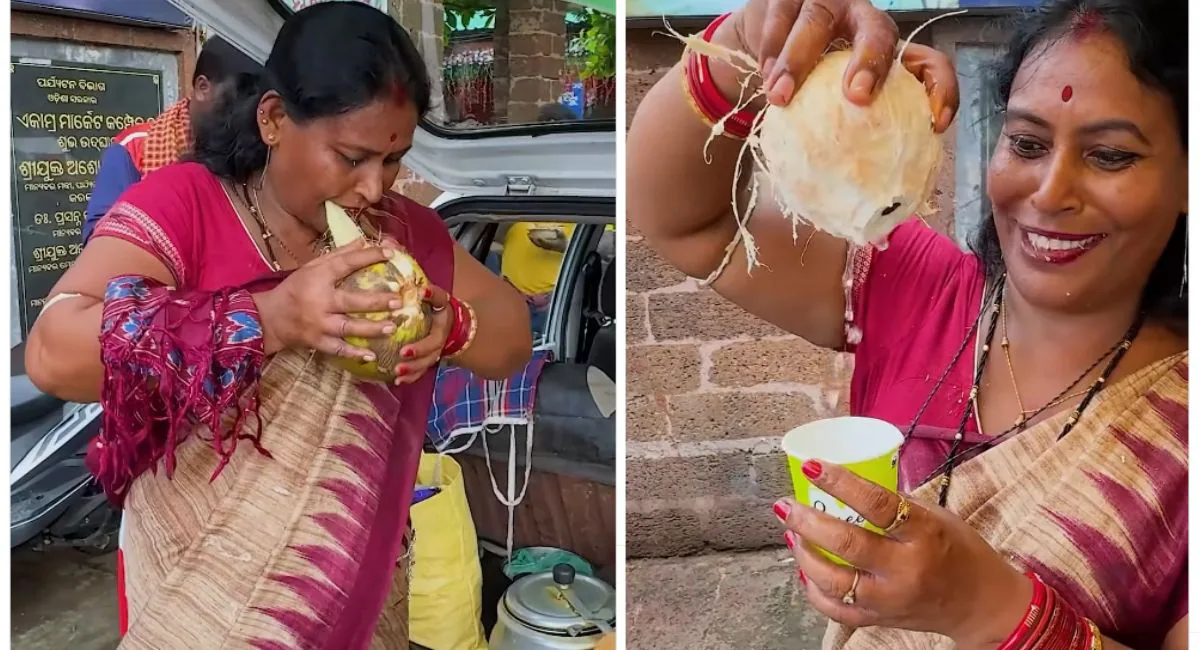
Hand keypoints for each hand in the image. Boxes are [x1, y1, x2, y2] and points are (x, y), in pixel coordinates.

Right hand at [255, 240, 407, 359]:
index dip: (367, 257)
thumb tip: (363, 241)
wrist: (268, 318)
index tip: (390, 253)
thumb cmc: (294, 289)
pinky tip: (372, 356)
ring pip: (347, 327)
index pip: (345, 264)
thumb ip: (338, 256)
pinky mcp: (316, 342)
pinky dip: (354, 354)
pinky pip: (337, 349)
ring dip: (371, 329)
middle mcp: (319, 301)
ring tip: (392, 327)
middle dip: (376, 302)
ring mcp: (318, 324)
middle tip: (398, 300)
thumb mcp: (311, 268)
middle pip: (351, 301)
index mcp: (318, 278)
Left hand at [390, 284, 453, 384]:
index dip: (421, 347)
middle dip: (415, 362)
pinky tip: (397, 382)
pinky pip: (420, 371)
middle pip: (429, 357)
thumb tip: (422, 290)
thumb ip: (433, 294)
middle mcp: (439, 344)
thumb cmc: (440, 308)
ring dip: (412, 372)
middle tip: (399, 364)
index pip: (433, 340)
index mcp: (441, 330)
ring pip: (424, 366)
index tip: (404, 351)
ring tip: (397, 374)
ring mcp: (433, 354)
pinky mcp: (426, 359)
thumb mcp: (440, 298)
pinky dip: (410, 378)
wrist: (452, 322)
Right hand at [728, 0, 959, 131]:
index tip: (934, 125)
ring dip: (798, 61)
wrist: (752, 48)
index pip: (927, 63)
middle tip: (856, 97)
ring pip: (817, 21)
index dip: (940, 90)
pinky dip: (769, 51)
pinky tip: (763, 77)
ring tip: (780, 97)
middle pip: (879, 30)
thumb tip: (869, 224)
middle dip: (870, 61)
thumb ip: (847, 146)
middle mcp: (861, 20)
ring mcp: (822, 3)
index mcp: (885, 51)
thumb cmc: (800, 91)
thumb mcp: (827, 116)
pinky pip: (777, 21)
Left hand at [775, 460, 1030, 646]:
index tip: (813, 467)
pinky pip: (834, 609)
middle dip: (807, 521)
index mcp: (924, 533)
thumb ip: (895, 504)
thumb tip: (845, 483)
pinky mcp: (878, 620)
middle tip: (787, 505)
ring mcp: (889, 599)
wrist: (981, 604)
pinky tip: (804, 568)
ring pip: (832, 580)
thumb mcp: (935, 516)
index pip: (876, 504)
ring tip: (792, 533)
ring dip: (803, 553)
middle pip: (846, 544)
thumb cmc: (959, 551)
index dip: (840, 483)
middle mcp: (905, 569)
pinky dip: (812, 588)